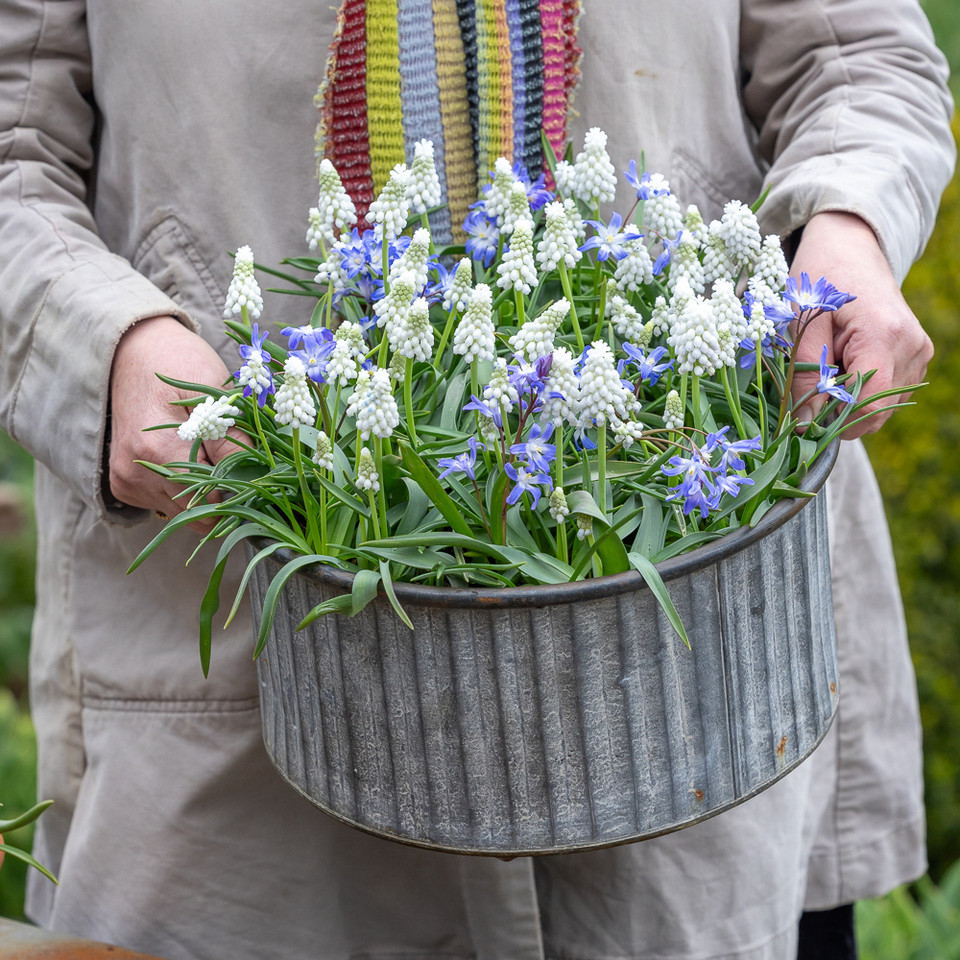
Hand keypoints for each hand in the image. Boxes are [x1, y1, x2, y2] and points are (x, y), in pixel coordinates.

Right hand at [109, 316, 241, 525]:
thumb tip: (256, 481)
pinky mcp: (122, 483)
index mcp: (158, 451)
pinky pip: (164, 502)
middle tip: (235, 460)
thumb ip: (233, 443)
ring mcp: (126, 480)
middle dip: (222, 494)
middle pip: (196, 512)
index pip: (210, 503)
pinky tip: (186, 456)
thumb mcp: (216, 393)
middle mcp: (136, 473)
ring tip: (207, 452)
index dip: (238, 495)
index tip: (255, 476)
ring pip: (181, 511)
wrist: (134, 348)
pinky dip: (182, 488)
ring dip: (202, 491)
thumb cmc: (181, 362)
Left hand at [789, 212, 932, 438]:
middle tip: (812, 386)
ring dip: (850, 400)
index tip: (803, 418)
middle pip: (876, 411)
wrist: (849, 252)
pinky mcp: (917, 357)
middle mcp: (911, 347)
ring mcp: (920, 353)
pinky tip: (846, 365)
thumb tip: (805, 422)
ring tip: (830, 367)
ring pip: (882, 407)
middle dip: (839, 411)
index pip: (868, 404)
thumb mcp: (802, 326)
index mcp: (883, 335)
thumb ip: (804, 376)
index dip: (834, 420)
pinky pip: (888, 393)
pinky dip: (862, 391)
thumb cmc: (821, 282)